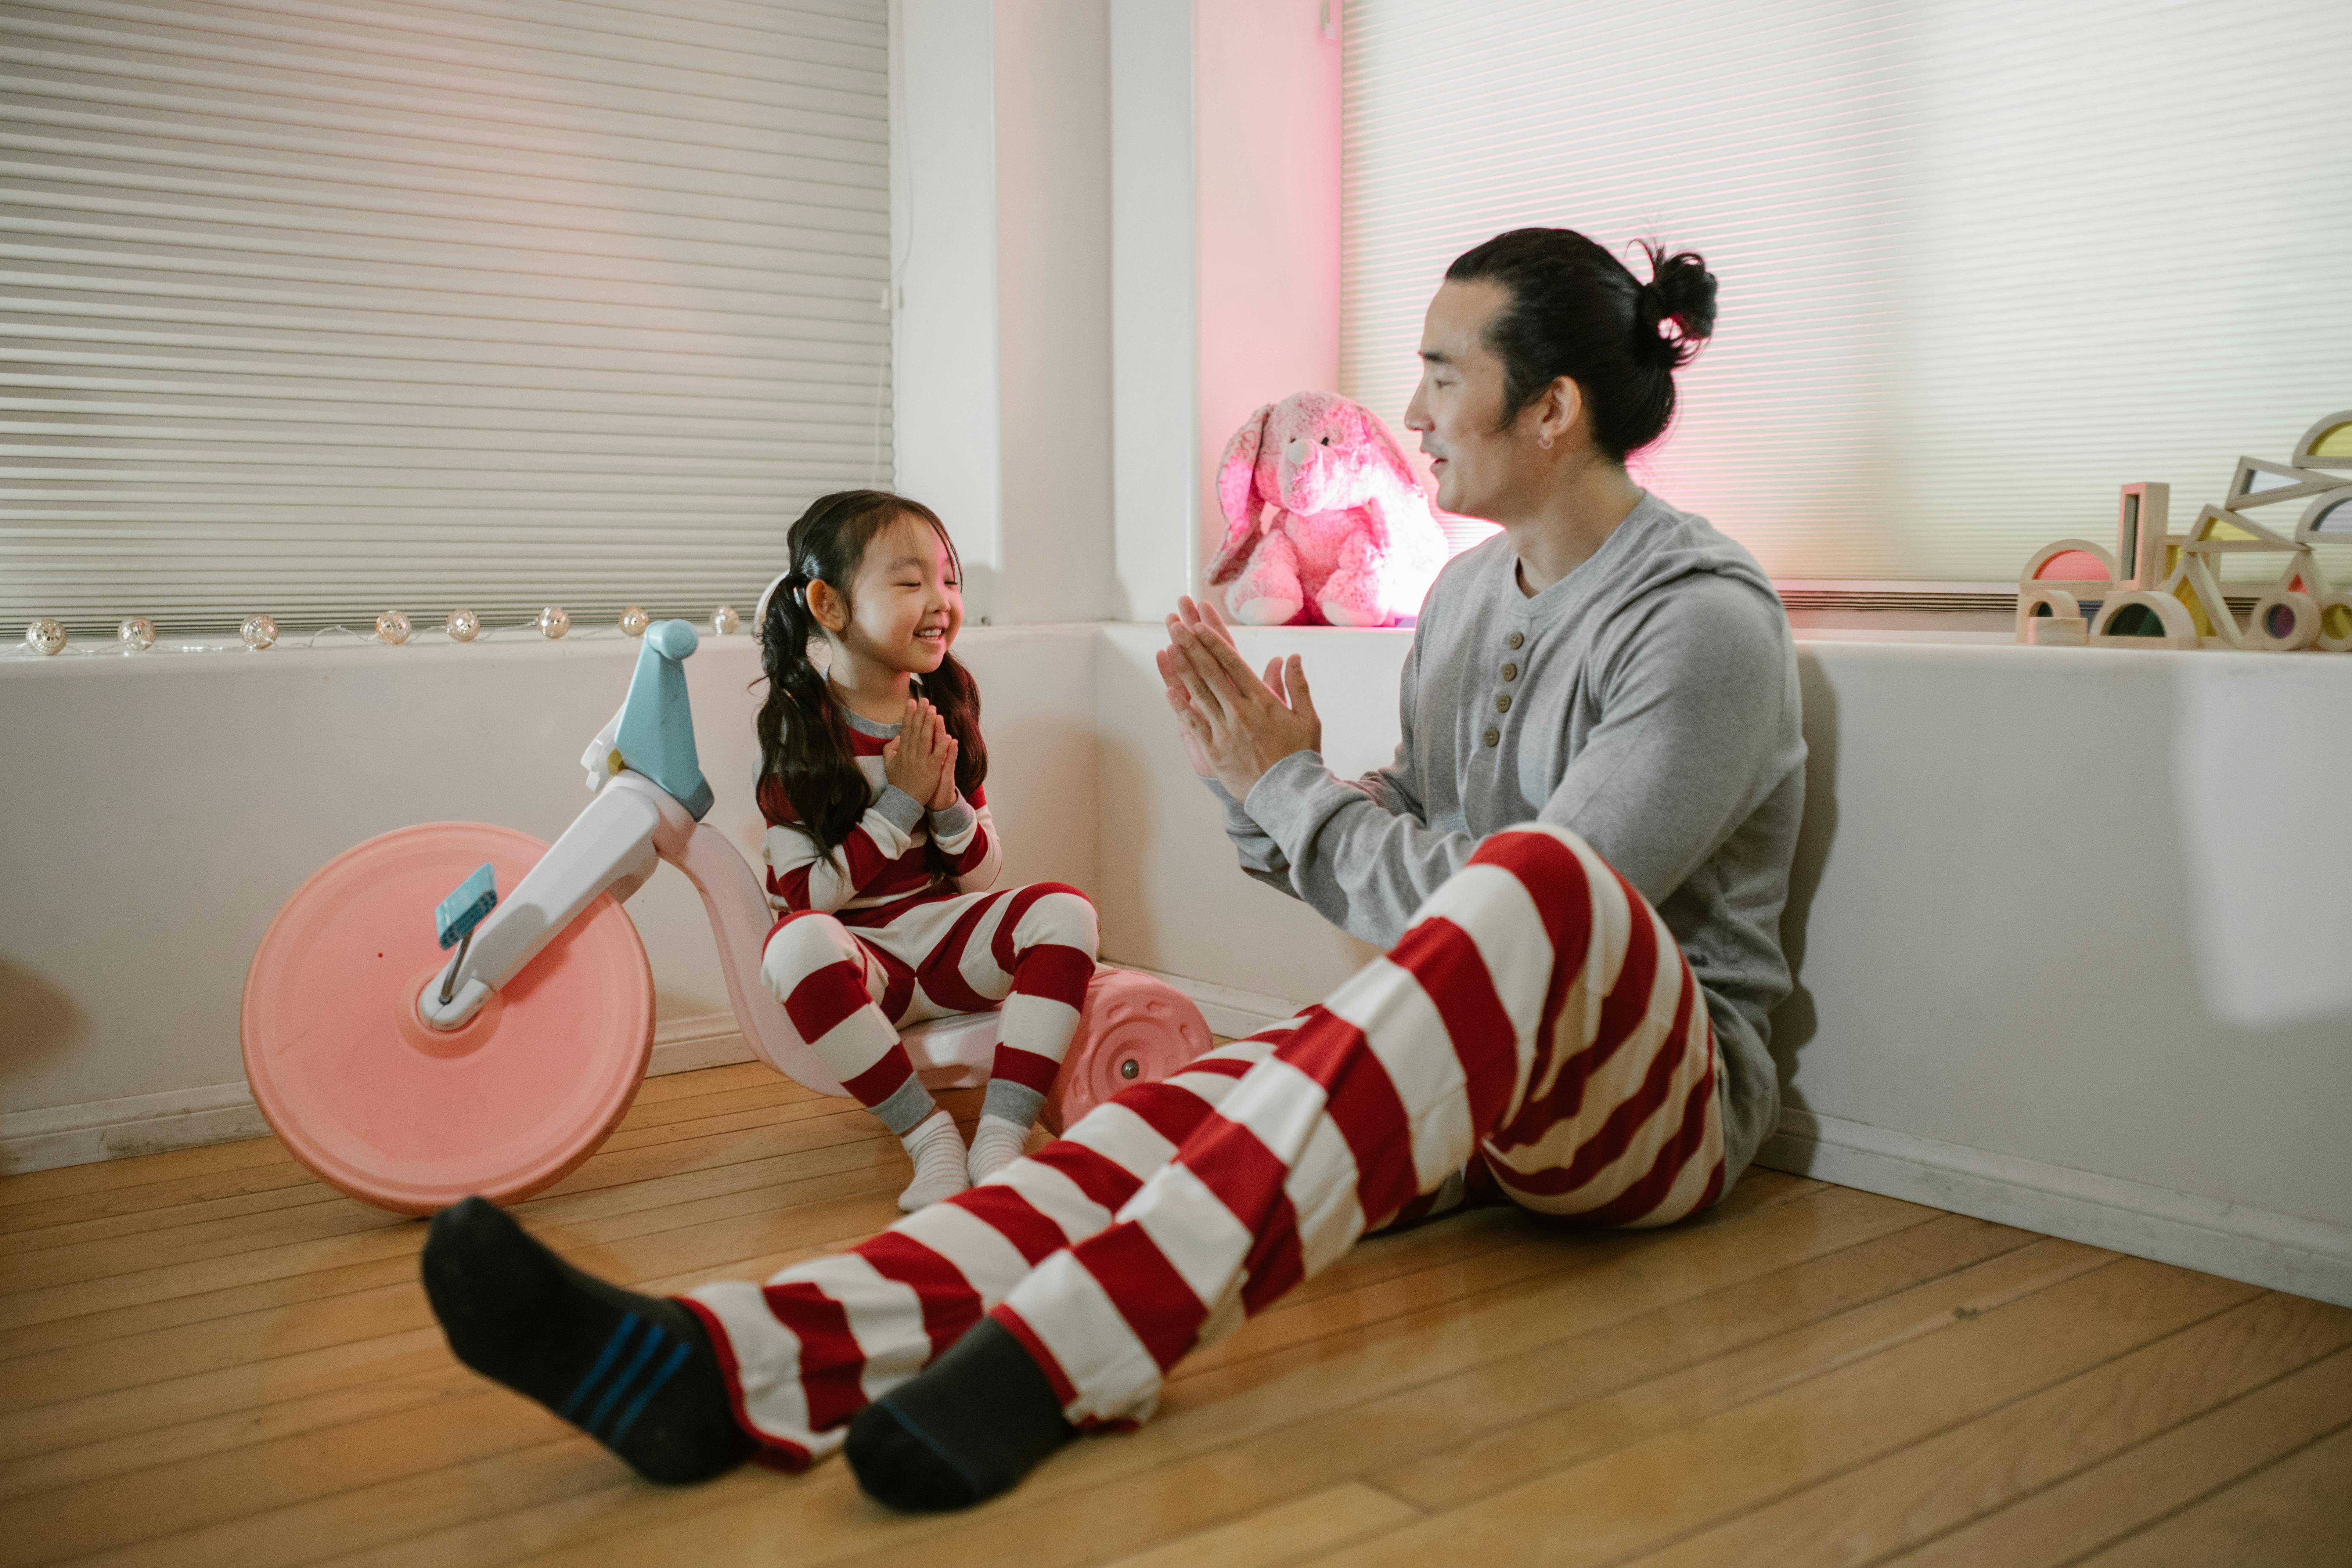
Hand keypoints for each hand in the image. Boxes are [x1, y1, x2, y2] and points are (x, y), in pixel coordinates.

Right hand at [883, 697, 958, 810]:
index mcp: (902, 751)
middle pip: (916, 730)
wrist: (903, 801)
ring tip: (934, 710)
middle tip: (924, 700)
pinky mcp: (931, 771)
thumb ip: (891, 749)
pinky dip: (942, 746)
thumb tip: (898, 736)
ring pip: (926, 740)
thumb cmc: (897, 783)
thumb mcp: (888, 764)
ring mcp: (921, 762)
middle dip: (920, 714)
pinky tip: (947, 735)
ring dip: (930, 724)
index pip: (906, 729)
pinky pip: (937, 756)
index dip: (908, 715)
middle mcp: (911, 754)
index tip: (911, 702)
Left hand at [1158, 595, 1319, 800]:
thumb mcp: (1307, 718)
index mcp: (1262, 701)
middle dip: (1192, 647)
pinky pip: (1194, 724)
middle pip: (1211, 672)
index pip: (1233, 664)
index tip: (1199, 625)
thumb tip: (1292, 657)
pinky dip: (1181, 706)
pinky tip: (1169, 691)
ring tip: (1169, 647)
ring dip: (1182, 668)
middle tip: (1176, 626)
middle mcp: (1240, 711)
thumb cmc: (1299, 755)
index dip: (1214, 642)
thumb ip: (1297, 685)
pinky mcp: (1215, 750)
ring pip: (1199, 693)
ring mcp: (1225, 730)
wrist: (1288, 794)